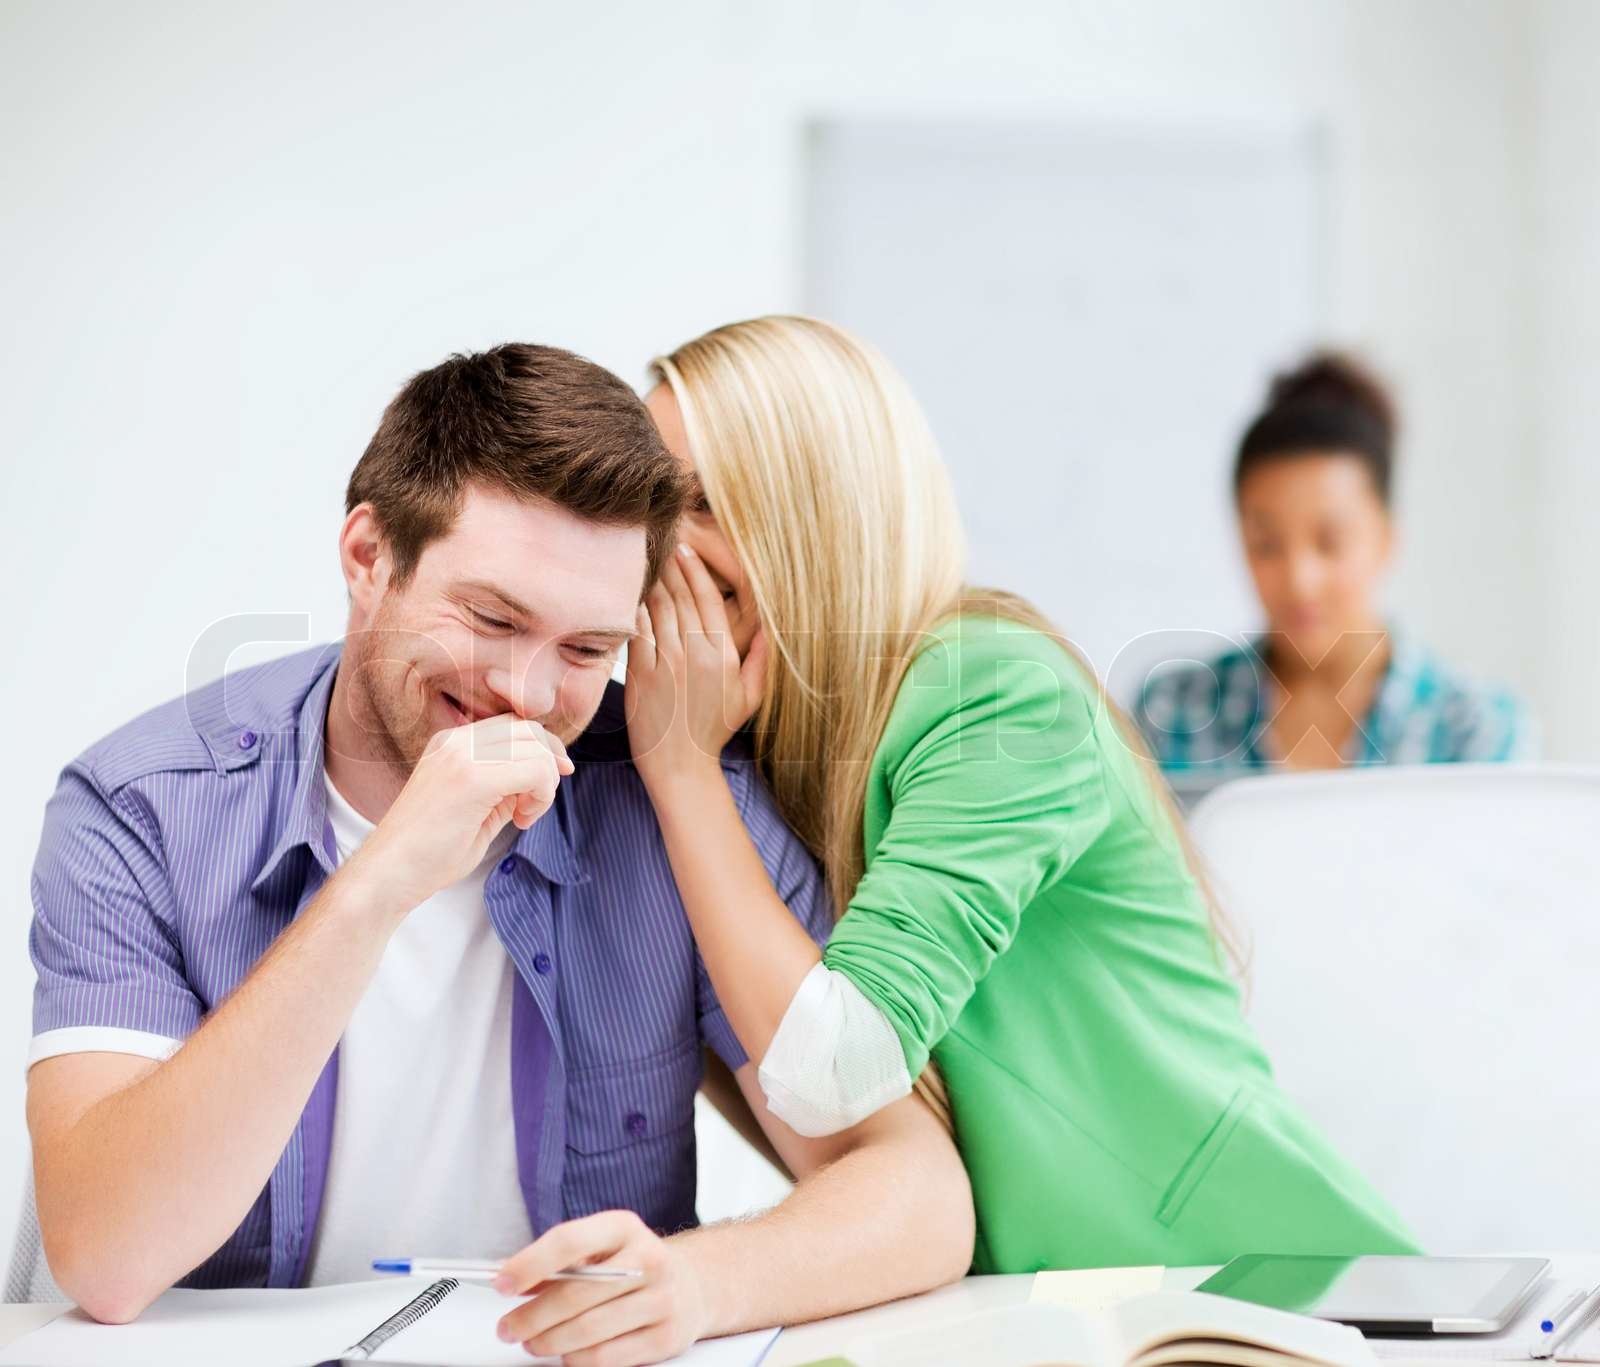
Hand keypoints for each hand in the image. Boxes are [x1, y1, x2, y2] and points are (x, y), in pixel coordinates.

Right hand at [350, 714, 572, 910]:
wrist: (389, 873)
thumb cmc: (428, 851)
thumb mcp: (477, 808)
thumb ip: (506, 787)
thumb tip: (542, 776)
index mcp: (452, 743)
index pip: (514, 725)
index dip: (542, 750)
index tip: (545, 785)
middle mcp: (457, 741)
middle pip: (530, 731)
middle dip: (550, 764)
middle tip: (536, 803)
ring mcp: (462, 756)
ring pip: (537, 749)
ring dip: (545, 784)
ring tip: (523, 815)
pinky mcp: (472, 778)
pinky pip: (535, 771)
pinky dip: (542, 796)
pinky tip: (520, 821)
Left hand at [492, 1210, 712, 1366]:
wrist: (689, 1286)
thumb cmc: (631, 1265)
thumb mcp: (600, 1247)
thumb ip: (558, 1261)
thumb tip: (510, 1276)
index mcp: (624, 1227)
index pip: (569, 1242)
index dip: (529, 1264)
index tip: (501, 1283)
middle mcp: (648, 1259)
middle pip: (575, 1294)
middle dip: (531, 1317)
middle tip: (507, 1328)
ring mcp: (661, 1299)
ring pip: (587, 1331)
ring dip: (548, 1342)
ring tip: (532, 1341)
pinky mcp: (666, 1337)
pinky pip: (605, 1358)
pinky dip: (575, 1360)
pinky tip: (566, 1353)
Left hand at [626, 544, 766, 794]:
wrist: (680, 765)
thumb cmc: (715, 730)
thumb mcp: (749, 698)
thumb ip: (759, 660)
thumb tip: (768, 627)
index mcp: (722, 657)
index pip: (708, 601)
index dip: (696, 571)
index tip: (686, 551)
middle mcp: (694, 656)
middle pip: (680, 598)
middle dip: (670, 567)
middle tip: (661, 542)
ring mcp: (665, 664)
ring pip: (656, 610)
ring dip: (651, 581)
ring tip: (645, 558)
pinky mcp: (640, 676)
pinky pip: (636, 632)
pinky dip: (633, 609)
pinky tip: (629, 591)